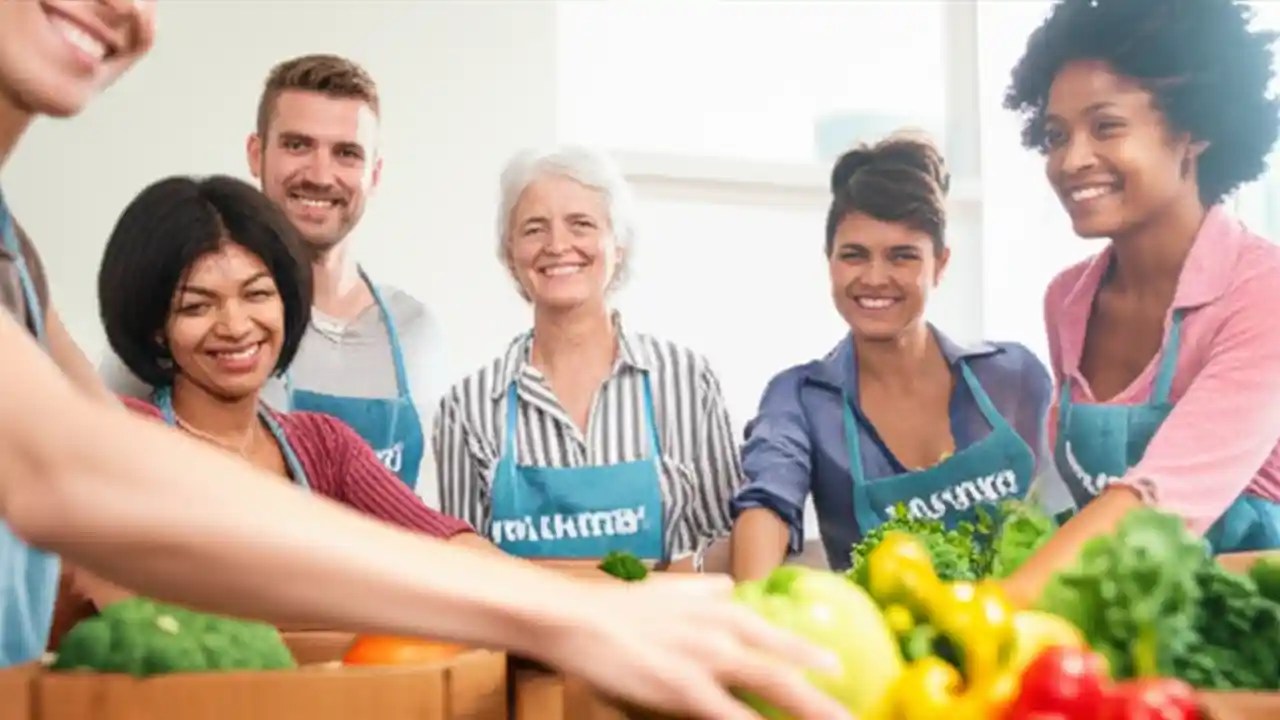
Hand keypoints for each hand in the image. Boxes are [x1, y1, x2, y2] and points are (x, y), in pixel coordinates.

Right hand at [546, 574, 853, 719]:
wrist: (579, 617)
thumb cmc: (620, 606)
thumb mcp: (671, 588)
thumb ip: (706, 590)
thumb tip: (731, 587)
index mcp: (720, 610)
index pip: (776, 635)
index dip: (809, 653)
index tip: (837, 667)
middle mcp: (723, 633)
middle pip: (785, 668)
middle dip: (821, 697)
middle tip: (851, 716)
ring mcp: (706, 661)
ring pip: (771, 689)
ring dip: (804, 709)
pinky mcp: (683, 688)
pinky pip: (730, 716)